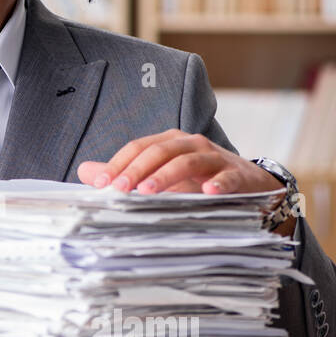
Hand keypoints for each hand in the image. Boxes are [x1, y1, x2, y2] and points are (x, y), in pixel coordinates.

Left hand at [76, 129, 295, 235]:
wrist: (250, 186)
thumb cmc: (199, 181)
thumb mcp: (161, 177)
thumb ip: (125, 174)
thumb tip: (85, 172)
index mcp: (169, 143)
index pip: (138, 148)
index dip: (118, 163)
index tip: (100, 185)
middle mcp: (190, 144)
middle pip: (159, 151)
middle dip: (137, 169)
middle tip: (119, 189)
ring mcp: (215, 157)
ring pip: (188, 161)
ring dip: (167, 175)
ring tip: (148, 192)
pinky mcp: (238, 174)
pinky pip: (227, 177)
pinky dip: (218, 183)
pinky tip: (208, 193)